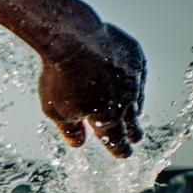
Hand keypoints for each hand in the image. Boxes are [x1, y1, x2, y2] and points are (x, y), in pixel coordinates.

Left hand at [38, 23, 145, 156]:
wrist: (73, 39)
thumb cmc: (60, 76)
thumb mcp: (55, 110)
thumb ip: (70, 129)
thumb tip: (79, 143)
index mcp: (108, 118)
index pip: (116, 141)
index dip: (120, 150)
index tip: (123, 154)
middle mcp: (127, 101)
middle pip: (133, 124)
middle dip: (132, 133)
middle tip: (134, 138)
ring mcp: (134, 79)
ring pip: (137, 99)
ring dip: (132, 108)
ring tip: (130, 113)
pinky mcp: (136, 58)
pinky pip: (137, 74)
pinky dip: (131, 81)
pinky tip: (126, 82)